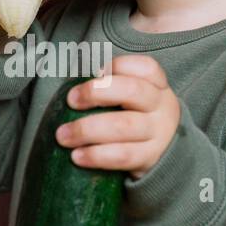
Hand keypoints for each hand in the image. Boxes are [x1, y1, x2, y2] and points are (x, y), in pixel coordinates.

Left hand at [55, 55, 180, 178]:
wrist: (161, 157)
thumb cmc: (134, 120)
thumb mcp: (132, 100)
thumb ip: (109, 88)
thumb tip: (74, 89)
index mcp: (157, 87)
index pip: (146, 68)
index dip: (119, 66)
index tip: (95, 72)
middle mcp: (162, 107)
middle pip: (133, 90)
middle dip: (95, 92)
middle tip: (71, 100)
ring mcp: (159, 134)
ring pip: (124, 126)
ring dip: (87, 129)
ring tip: (63, 135)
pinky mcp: (150, 159)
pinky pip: (122, 156)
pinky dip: (96, 155)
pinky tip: (77, 156)